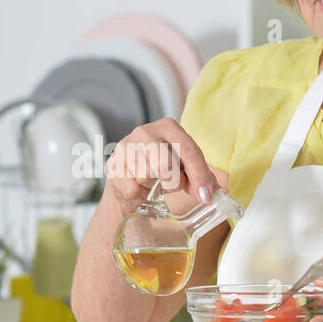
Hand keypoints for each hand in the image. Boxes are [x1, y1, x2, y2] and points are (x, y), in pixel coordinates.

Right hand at [103, 118, 217, 209]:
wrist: (126, 186)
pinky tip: (139, 187)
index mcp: (167, 127)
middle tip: (174, 186)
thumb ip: (200, 177)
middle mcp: (145, 132)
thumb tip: (208, 192)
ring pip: (147, 176)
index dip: (199, 174)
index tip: (206, 194)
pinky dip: (139, 194)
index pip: (188, 149)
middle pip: (165, 163)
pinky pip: (133, 188)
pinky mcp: (113, 165)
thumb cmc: (159, 174)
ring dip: (155, 187)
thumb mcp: (184, 170)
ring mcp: (126, 147)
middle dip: (175, 182)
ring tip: (153, 183)